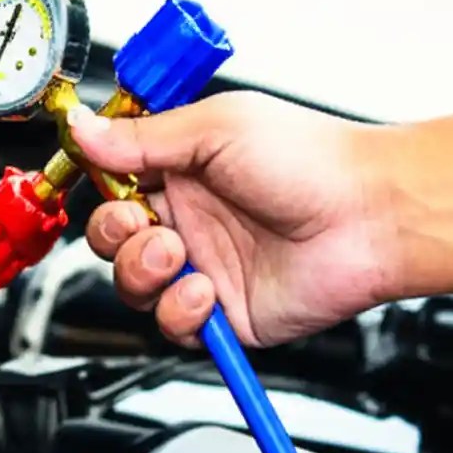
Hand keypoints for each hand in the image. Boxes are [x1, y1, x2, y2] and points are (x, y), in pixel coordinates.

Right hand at [69, 91, 400, 347]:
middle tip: (151, 227)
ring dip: (143, 273)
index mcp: (182, 171)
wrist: (369, 216)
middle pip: (114, 242)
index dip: (102, 192)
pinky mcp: (224, 312)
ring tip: (179, 256)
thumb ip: (141, 138)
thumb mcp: (215, 129)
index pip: (114, 186)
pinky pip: (173, 325)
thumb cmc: (312, 160)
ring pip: (134, 286)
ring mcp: (205, 266)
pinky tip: (205, 290)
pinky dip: (179, 311)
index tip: (108, 186)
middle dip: (117, 238)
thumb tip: (83, 128)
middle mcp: (190, 220)